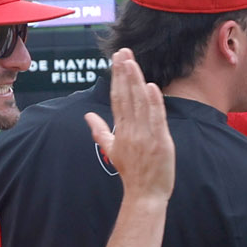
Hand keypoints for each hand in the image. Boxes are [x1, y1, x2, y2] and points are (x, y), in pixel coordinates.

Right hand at [88, 49, 173, 200]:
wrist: (145, 195)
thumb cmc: (132, 173)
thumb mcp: (112, 150)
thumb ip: (99, 130)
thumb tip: (87, 116)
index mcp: (120, 130)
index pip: (117, 98)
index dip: (117, 77)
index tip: (117, 59)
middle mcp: (130, 130)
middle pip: (126, 96)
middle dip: (124, 72)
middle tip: (123, 51)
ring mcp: (145, 135)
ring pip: (139, 103)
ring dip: (135, 81)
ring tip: (132, 61)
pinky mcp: (160, 141)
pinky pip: (155, 118)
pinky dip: (153, 102)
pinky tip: (150, 86)